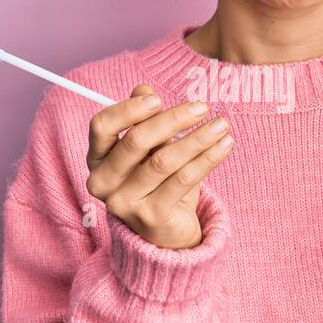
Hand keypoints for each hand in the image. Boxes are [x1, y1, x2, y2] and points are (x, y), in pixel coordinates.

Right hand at [85, 83, 233, 249]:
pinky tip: (225, 145)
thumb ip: (144, 119)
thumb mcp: (149, 148)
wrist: (166, 233)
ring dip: (198, 138)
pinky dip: (207, 159)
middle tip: (202, 107)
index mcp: (97, 159)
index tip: (158, 99)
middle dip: (173, 119)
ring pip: (164, 160)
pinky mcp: (151, 217)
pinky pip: (183, 180)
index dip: (129, 109)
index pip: (102, 126)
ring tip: (221, 125)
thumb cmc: (156, 182)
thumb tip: (143, 89)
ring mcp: (125, 203)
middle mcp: (102, 182)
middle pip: (136, 141)